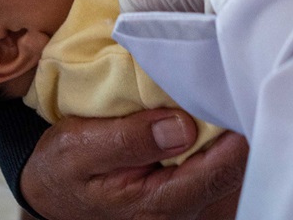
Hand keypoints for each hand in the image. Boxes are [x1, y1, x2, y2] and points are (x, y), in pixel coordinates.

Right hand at [22, 110, 245, 219]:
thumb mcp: (80, 148)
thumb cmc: (63, 169)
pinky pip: (221, 177)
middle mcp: (180, 212)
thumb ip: (130, 138)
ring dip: (234, 140)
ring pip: (233, 177)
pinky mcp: (186, 200)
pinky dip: (224, 150)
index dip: (239, 134)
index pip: (218, 172)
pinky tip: (213, 122)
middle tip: (237, 85)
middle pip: (235, 175)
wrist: (52, 192)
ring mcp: (186, 209)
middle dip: (240, 130)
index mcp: (157, 203)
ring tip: (225, 98)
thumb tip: (183, 125)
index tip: (240, 92)